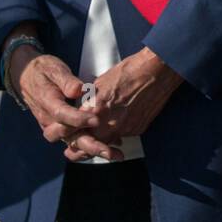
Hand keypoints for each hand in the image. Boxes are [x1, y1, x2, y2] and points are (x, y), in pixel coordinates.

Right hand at [10, 46, 119, 160]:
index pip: (62, 114)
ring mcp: (54, 127)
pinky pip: (76, 141)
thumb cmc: (43, 71)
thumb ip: (67, 81)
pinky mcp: (61, 130)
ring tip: (114, 153)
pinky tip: (112, 145)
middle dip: (89, 145)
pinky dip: (92, 146)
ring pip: (73, 143)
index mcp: (47, 103)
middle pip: (68, 137)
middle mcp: (49, 120)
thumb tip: (79, 90)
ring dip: (93, 149)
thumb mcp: (54, 69)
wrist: (27, 77)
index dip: (79, 119)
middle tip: (108, 151)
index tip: (96, 120)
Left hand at [66, 48, 183, 159]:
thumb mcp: (100, 83)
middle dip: (80, 147)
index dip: (67, 134)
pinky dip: (118, 133)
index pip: (74, 131)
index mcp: (96, 110)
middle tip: (74, 149)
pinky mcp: (137, 129)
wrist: (156, 72)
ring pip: (106, 143)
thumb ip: (90, 101)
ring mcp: (125, 129)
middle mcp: (109, 124)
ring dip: (100, 143)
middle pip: (89, 145)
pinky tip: (119, 122)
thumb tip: (84, 108)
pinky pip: (123, 136)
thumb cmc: (129, 72)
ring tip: (96, 139)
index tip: (65, 134)